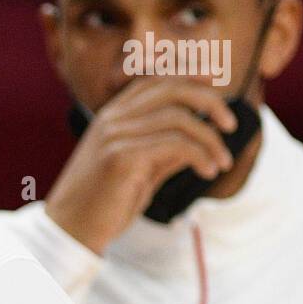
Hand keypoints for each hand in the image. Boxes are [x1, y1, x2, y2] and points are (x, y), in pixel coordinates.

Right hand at [45, 77, 237, 253]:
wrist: (71, 229)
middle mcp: (111, 119)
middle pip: (170, 89)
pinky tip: (207, 172)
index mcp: (111, 117)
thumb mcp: (140, 170)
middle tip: (231, 125)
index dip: (187, 74)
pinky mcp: (120, 157)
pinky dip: (200, 155)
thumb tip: (203, 138)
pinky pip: (174, 144)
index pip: (153, 80)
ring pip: (178, 118)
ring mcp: (114, 136)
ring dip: (210, 139)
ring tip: (221, 162)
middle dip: (209, 100)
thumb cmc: (104, 202)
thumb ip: (165, 150)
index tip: (216, 83)